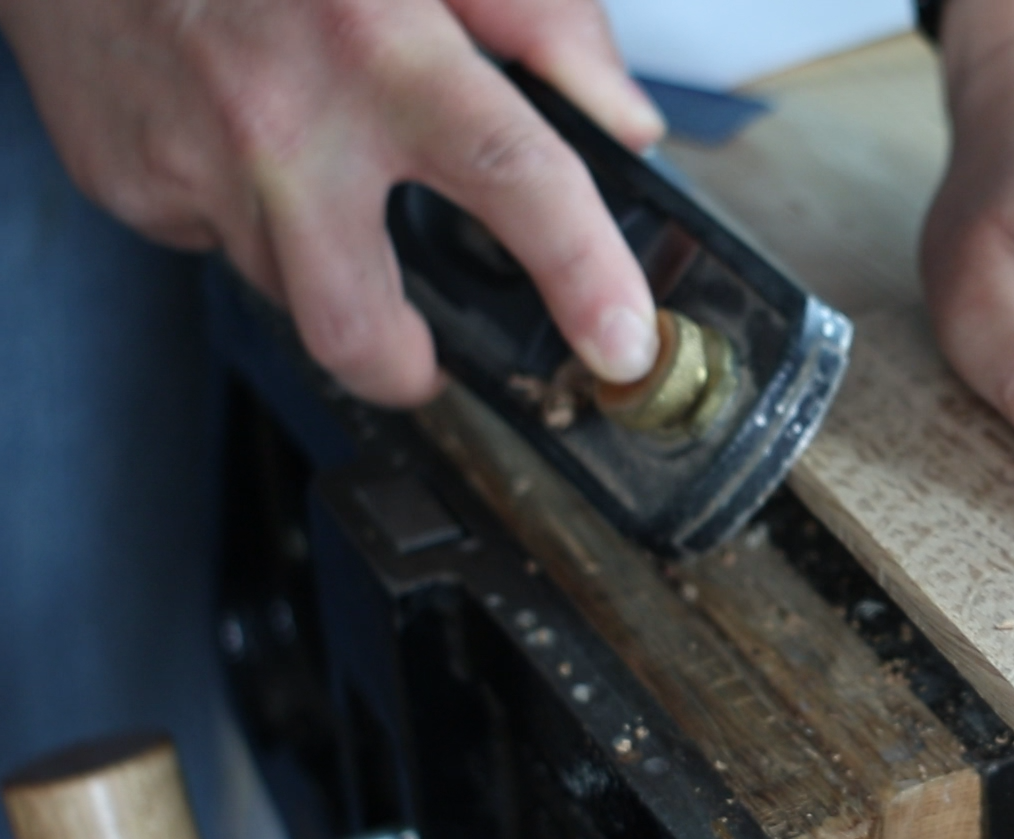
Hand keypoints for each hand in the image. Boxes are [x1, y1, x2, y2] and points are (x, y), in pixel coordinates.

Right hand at [0, 0, 663, 404]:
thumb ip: (546, 25)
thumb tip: (624, 123)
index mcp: (383, 46)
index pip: (515, 176)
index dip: (582, 275)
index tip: (619, 345)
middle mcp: (285, 118)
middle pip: (358, 325)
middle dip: (404, 367)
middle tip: (426, 352)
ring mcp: (194, 160)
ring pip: (285, 288)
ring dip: (321, 263)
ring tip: (321, 179)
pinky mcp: (127, 182)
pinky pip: (212, 242)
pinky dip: (243, 214)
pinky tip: (243, 146)